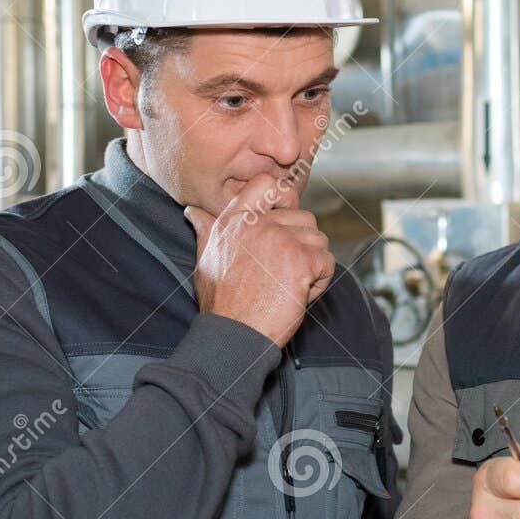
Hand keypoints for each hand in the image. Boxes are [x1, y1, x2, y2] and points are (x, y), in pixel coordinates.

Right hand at [184, 173, 333, 347]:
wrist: (233, 334)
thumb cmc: (221, 302)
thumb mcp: (205, 259)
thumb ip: (206, 230)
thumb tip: (192, 212)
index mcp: (235, 219)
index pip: (267, 184)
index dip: (284, 197)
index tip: (285, 220)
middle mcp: (257, 223)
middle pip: (303, 218)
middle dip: (302, 247)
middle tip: (283, 274)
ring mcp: (281, 239)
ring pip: (318, 240)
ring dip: (312, 265)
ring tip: (289, 287)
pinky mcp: (301, 260)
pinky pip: (327, 263)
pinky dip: (320, 283)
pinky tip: (299, 296)